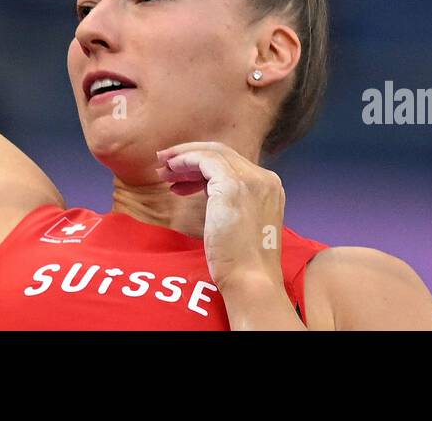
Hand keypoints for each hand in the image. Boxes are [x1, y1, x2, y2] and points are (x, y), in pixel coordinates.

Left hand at [155, 141, 287, 293]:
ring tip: (163, 171)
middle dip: (191, 156)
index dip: (203, 166)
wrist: (251, 279)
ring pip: (212, 153)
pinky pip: (205, 160)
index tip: (180, 178)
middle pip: (222, 154)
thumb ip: (231, 203)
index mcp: (268, 187)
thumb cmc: (243, 263)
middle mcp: (263, 178)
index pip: (232, 165)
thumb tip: (206, 191)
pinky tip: (171, 170)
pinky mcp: (233, 184)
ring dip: (184, 158)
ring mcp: (251, 179)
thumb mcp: (241, 224)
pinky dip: (185, 160)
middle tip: (166, 165)